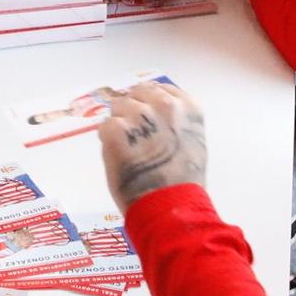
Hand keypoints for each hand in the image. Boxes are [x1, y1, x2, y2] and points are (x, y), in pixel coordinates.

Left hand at [99, 81, 208, 210]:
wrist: (170, 206)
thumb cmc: (183, 182)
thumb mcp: (191, 143)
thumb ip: (174, 123)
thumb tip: (153, 117)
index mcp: (187, 107)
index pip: (160, 89)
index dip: (149, 104)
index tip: (148, 120)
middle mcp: (164, 104)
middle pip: (136, 94)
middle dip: (132, 111)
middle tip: (135, 138)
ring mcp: (139, 115)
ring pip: (118, 107)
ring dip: (120, 125)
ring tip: (129, 150)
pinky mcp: (117, 130)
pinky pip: (105, 126)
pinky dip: (108, 140)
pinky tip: (119, 157)